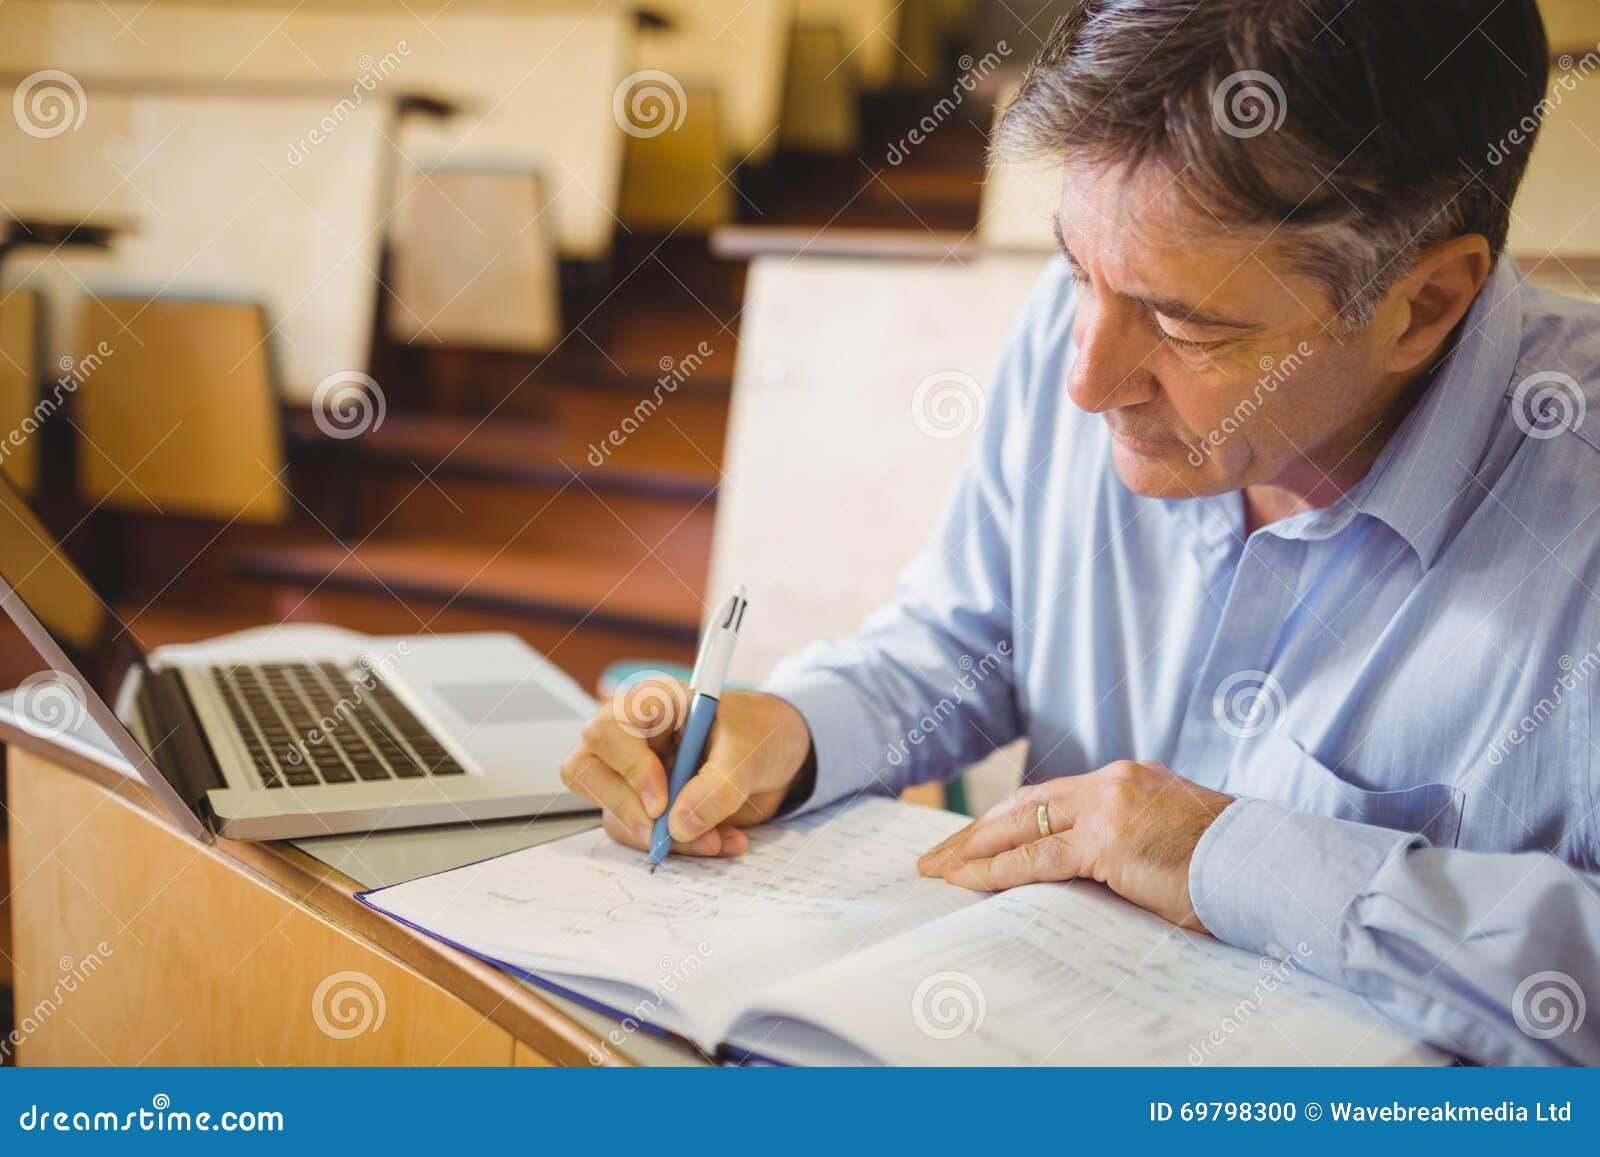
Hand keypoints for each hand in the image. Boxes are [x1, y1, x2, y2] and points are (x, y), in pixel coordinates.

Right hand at [560, 677, 813, 856]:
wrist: (780, 754)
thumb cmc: (760, 732)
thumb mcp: (751, 752)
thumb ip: (719, 786)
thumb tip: (680, 825)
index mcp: (651, 705)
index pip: (606, 732)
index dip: (627, 770)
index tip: (661, 802)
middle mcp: (631, 738)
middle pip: (586, 773)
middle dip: (629, 811)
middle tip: (672, 833)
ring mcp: (633, 774)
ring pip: (614, 815)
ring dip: (664, 839)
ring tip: (717, 839)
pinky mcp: (646, 807)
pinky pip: (641, 836)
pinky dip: (679, 848)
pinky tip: (719, 840)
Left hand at [916, 760, 1234, 929]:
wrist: (1267, 868)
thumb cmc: (1229, 870)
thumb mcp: (1169, 846)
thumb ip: (1125, 850)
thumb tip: (1084, 883)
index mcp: (1128, 780)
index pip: (1051, 799)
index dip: (1006, 820)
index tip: (974, 840)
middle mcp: (1114, 783)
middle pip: (1025, 805)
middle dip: (976, 832)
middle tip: (935, 855)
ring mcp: (1110, 807)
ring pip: (1022, 827)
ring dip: (973, 851)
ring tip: (937, 870)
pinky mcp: (1110, 839)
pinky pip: (1037, 857)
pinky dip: (996, 871)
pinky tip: (966, 881)